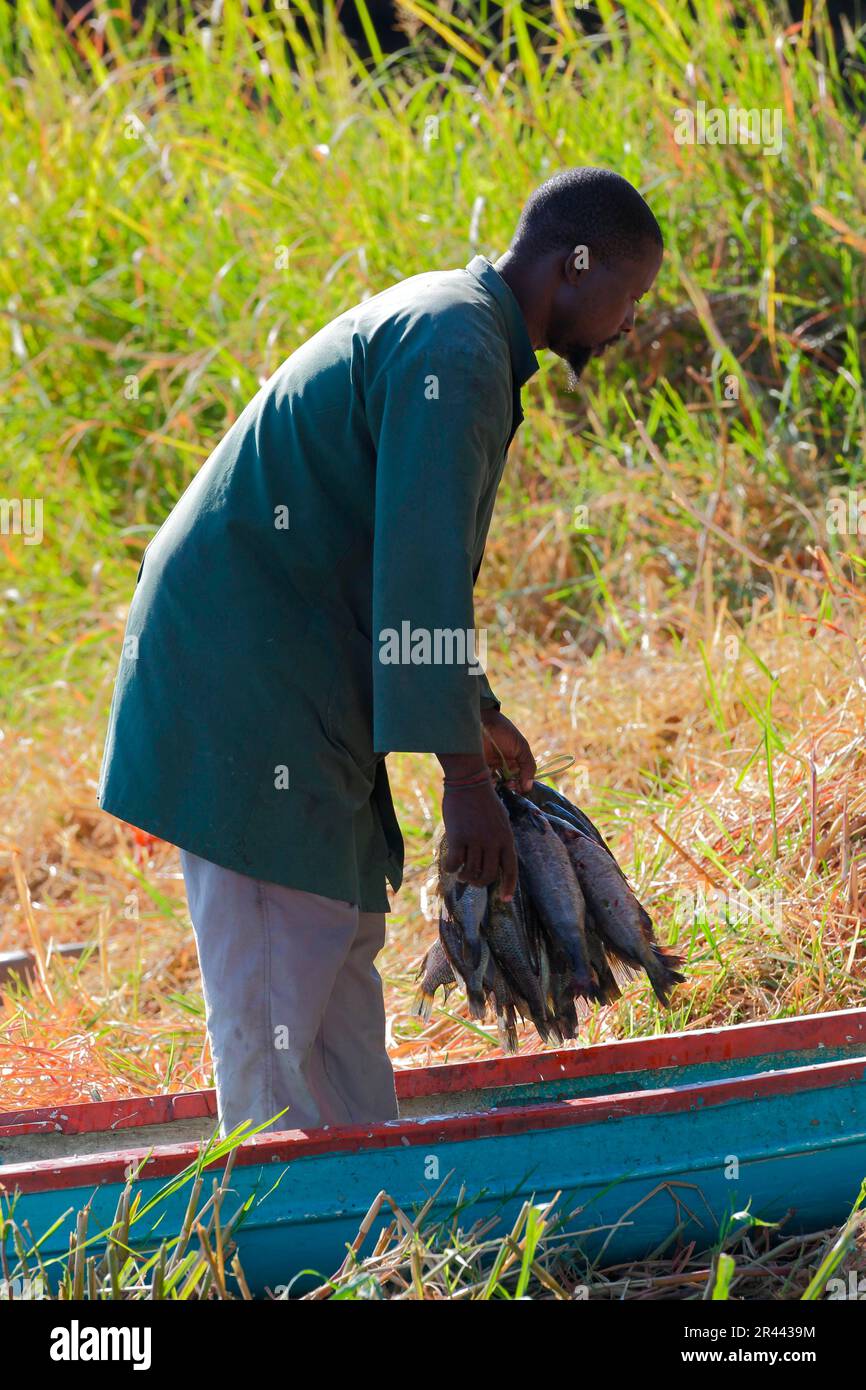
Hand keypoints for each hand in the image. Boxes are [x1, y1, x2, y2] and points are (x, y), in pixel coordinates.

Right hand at [442, 777, 517, 898]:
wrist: (469, 781)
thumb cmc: (483, 800)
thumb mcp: (500, 820)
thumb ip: (498, 840)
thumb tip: (492, 861)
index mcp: (506, 838)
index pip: (510, 869)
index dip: (508, 887)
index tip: (505, 900)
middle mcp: (494, 841)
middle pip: (488, 875)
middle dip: (478, 883)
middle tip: (471, 879)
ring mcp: (476, 840)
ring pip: (470, 871)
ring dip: (464, 876)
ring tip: (460, 873)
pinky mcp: (458, 837)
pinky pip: (454, 862)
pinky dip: (451, 868)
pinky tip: (450, 864)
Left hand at [480, 709, 535, 792]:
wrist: (483, 721)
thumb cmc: (504, 731)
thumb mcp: (521, 747)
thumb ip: (528, 766)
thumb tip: (528, 787)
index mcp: (514, 761)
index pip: (520, 779)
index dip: (521, 785)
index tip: (521, 786)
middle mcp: (502, 766)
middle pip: (508, 784)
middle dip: (511, 787)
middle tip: (510, 784)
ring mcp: (490, 768)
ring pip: (496, 785)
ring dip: (500, 787)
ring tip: (501, 783)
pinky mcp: (478, 769)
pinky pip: (484, 782)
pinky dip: (489, 785)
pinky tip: (492, 780)